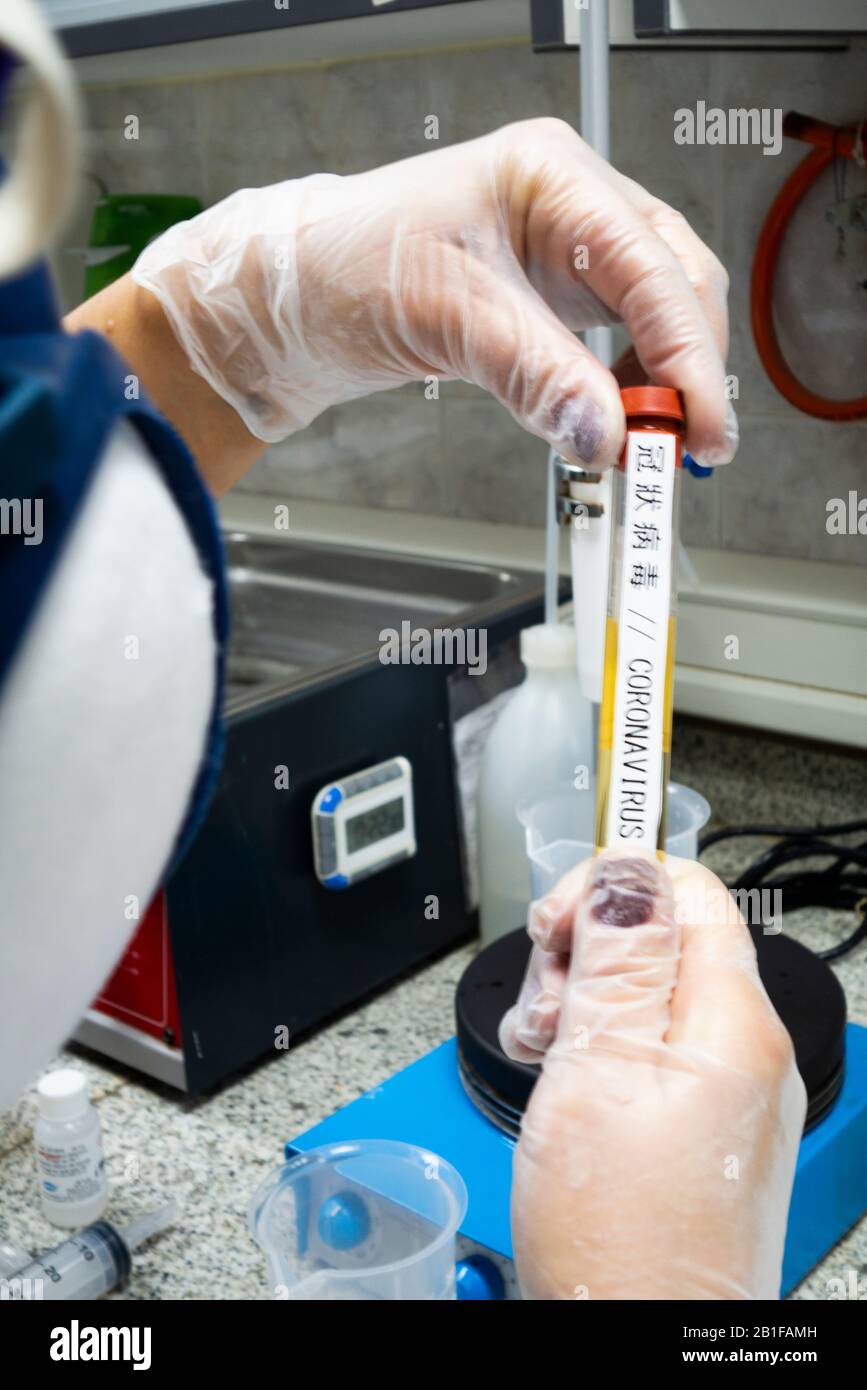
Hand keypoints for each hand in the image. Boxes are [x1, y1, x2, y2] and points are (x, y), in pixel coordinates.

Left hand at [131, 119, 735, 469]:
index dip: (688, 352)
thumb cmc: (345, 266)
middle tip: (685, 448)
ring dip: (661, 384)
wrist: (290, 301)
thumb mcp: (446, 316)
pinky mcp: (545, 303)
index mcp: (551, 177)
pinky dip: (622, 391)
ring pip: (652, 317)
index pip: (653, 266)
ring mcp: (562, 256)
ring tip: (650, 445)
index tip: (698, 425)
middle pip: (673, 286)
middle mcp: (569, 209)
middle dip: (687, 369)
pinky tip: (612, 424)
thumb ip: (536, 376)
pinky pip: (610, 347)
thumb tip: (607, 435)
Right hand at [499, 851, 805, 1300]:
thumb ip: (618, 960)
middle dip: (588, 951)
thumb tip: (628, 867)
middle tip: (547, 1005)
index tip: (555, 924)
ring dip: (586, 1001)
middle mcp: (747, 1048)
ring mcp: (731, 1090)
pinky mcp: (707, 1126)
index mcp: (733, 1020)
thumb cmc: (623, 1235)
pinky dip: (602, 1050)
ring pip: (653, 994)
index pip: (687, 888)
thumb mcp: (598, 1071)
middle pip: (666, 938)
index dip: (611, 886)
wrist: (645, 1343)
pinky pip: (656, 1050)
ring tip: (547, 1050)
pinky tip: (567, 1082)